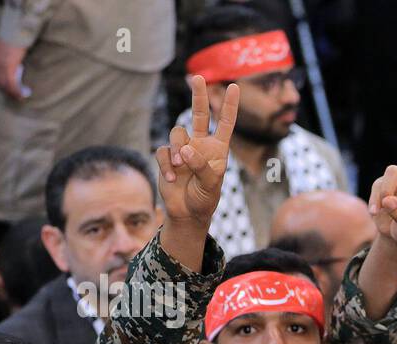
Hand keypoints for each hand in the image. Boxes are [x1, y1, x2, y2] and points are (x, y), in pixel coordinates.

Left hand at [0, 39, 27, 100]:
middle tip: (15, 96)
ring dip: (13, 93)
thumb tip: (12, 66)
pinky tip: (22, 94)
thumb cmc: (13, 38)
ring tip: (20, 96)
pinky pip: (12, 83)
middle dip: (7, 91)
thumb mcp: (5, 50)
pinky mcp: (8, 67)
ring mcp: (0, 66)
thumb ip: (5, 59)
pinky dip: (16, 90)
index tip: (7, 90)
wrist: (14, 31)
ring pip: (5, 85)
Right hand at [155, 75, 239, 226]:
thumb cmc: (205, 199)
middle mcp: (201, 144)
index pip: (225, 123)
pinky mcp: (168, 157)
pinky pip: (163, 151)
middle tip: (197, 77)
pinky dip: (166, 164)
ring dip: (177, 150)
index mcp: (218, 149)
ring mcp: (183, 149)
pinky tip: (171, 178)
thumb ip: (201, 166)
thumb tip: (186, 149)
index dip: (229, 106)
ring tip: (181, 169)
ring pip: (177, 133)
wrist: (186, 212)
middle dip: (199, 95)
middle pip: (199, 114)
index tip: (233, 87)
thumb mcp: (210, 185)